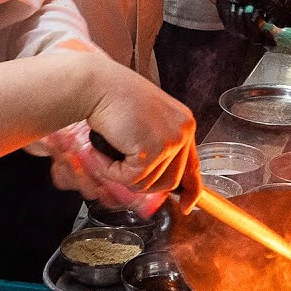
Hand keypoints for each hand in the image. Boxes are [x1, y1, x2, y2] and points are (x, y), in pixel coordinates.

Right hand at [86, 62, 202, 210]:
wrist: (97, 86)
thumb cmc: (114, 99)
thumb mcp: (147, 123)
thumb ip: (159, 146)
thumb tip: (163, 180)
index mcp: (184, 124)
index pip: (193, 166)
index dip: (191, 190)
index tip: (187, 205)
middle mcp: (183, 131)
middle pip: (170, 182)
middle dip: (142, 182)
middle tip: (120, 166)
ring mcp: (171, 140)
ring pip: (149, 184)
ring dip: (123, 175)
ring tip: (109, 153)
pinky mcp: (154, 149)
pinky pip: (132, 178)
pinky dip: (112, 171)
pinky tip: (104, 152)